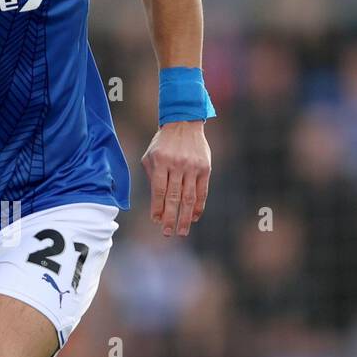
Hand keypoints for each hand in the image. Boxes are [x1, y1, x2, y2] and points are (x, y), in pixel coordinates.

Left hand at [141, 121, 210, 237]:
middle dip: (171, 217)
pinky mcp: (205, 168)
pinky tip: (194, 217)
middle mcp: (177, 165)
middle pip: (174, 196)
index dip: (158, 207)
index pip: (159, 190)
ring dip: (185, 216)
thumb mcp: (151, 155)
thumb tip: (157, 203)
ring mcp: (193, 167)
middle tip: (168, 233)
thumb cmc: (163, 142)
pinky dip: (198, 206)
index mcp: (161, 161)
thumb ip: (152, 176)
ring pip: (189, 197)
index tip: (156, 221)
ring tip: (181, 231)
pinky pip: (202, 191)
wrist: (184, 122)